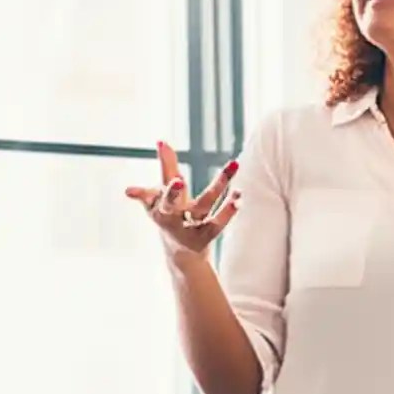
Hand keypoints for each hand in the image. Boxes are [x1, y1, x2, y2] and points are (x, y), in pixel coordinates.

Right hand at [125, 141, 239, 256]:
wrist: (180, 253)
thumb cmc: (170, 214)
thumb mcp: (165, 193)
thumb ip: (167, 166)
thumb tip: (162, 140)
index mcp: (159, 207)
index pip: (156, 192)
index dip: (156, 179)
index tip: (160, 155)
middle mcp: (172, 218)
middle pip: (171, 204)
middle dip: (172, 193)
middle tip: (178, 181)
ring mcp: (190, 228)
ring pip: (203, 205)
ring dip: (216, 189)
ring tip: (231, 173)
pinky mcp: (206, 236)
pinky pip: (218, 222)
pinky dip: (228, 210)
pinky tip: (237, 195)